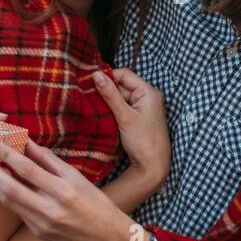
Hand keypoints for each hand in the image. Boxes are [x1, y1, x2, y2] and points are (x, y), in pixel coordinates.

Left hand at [0, 139, 140, 240]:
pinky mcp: (38, 233)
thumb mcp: (76, 177)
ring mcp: (42, 225)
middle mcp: (50, 210)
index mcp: (63, 192)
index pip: (28, 171)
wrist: (107, 238)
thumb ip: (50, 161)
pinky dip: (5, 195)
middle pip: (10, 188)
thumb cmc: (96, 203)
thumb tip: (28, 143)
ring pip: (8, 202)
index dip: (7, 155)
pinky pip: (17, 210)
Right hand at [92, 69, 168, 189]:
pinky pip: (123, 108)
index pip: (125, 74)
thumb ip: (110, 94)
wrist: (153, 166)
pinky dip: (113, 110)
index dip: (108, 76)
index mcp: (149, 92)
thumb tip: (97, 74)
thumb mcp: (125, 115)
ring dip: (108, 101)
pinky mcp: (138, 119)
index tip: (90, 82)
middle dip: (106, 90)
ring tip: (92, 105)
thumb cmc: (143, 141)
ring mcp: (143, 108)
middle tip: (88, 95)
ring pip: (121, 98)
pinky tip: (102, 114)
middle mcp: (148, 97)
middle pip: (122, 86)